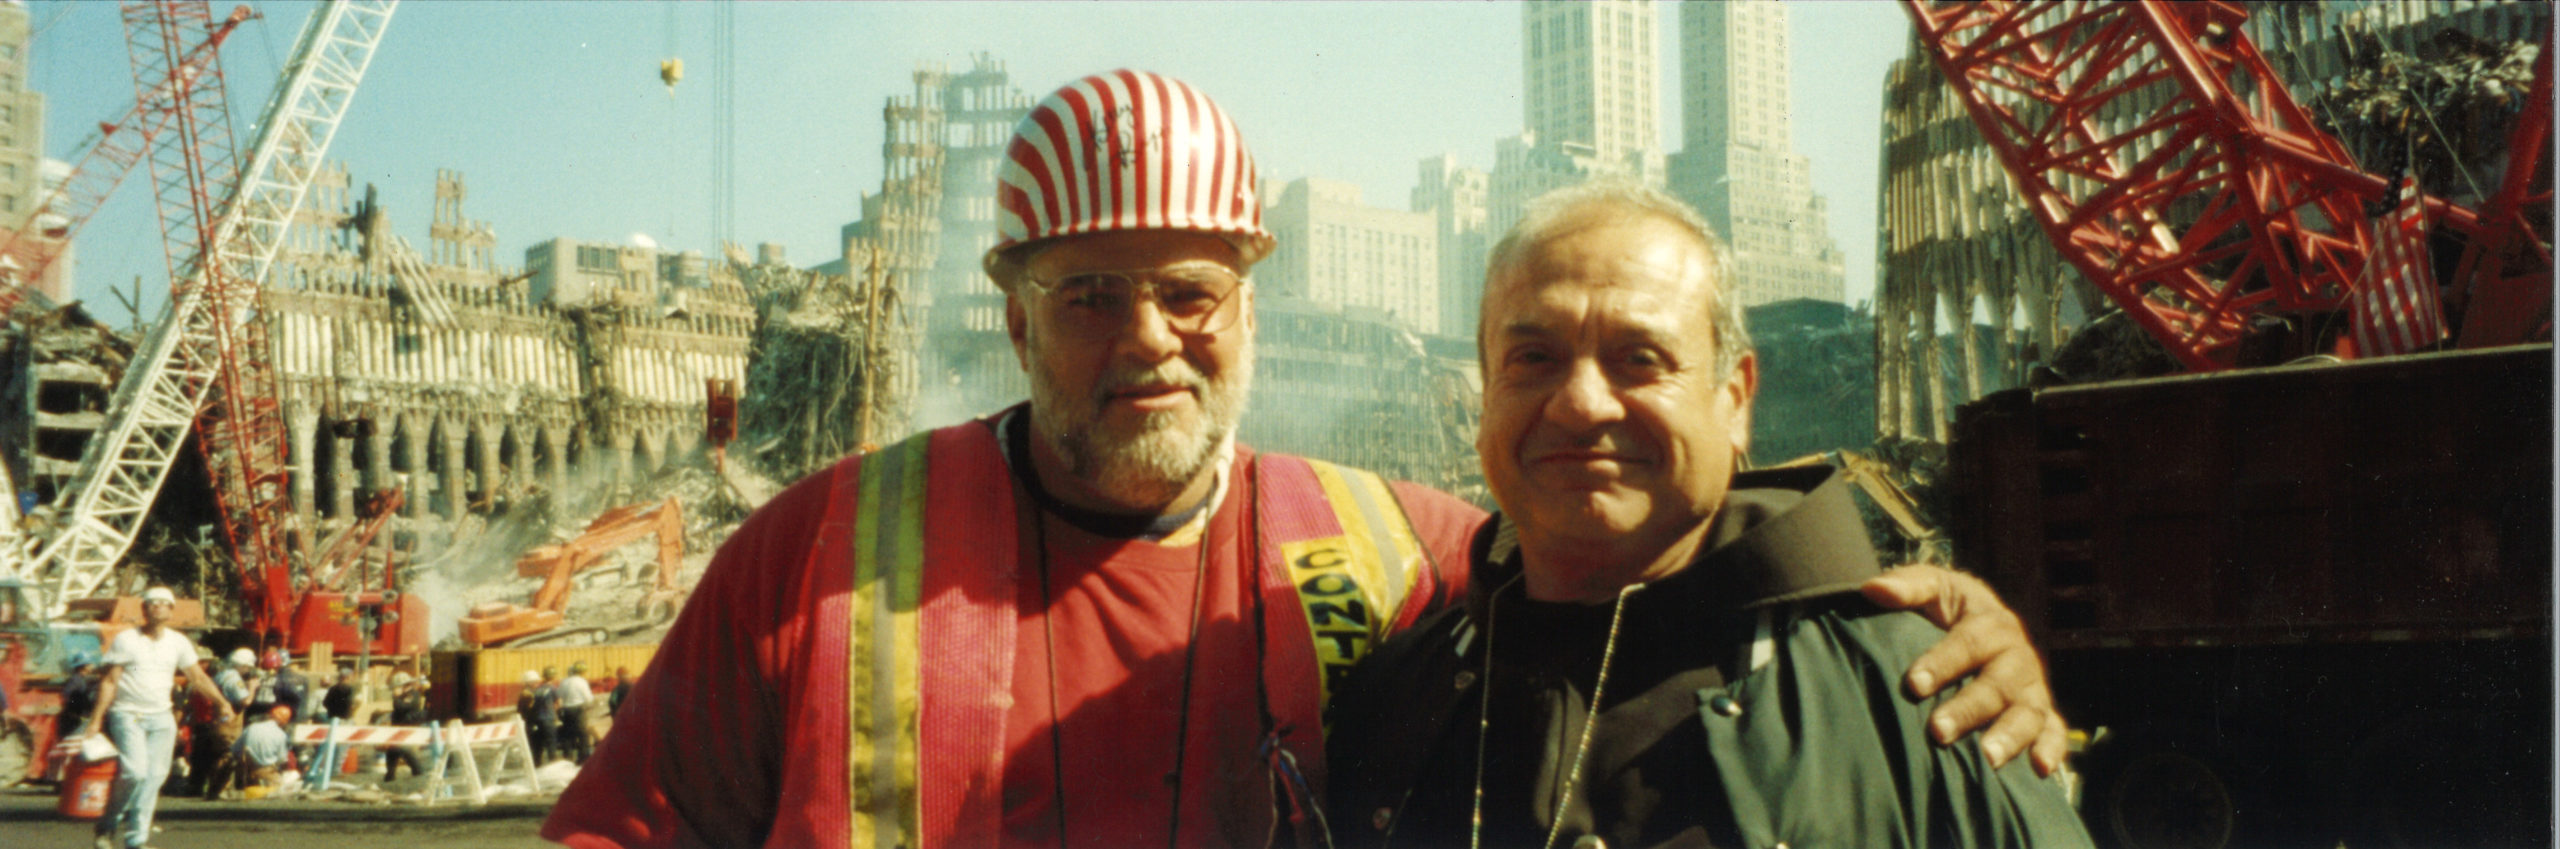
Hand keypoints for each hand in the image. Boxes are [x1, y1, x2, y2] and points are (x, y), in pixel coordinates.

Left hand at [1861, 564, 2066, 775]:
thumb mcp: (1934, 587)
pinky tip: (2040, 769)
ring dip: (2010, 735)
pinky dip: (2052, 749)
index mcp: (1992, 623)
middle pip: (1998, 684)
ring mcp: (2032, 686)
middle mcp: (2018, 656)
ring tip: (1986, 758)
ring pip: (2029, 712)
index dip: (1943, 662)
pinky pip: (2053, 730)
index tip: (1914, 684)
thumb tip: (1873, 588)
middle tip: (1938, 731)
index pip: (1969, 642)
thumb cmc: (1949, 608)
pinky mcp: (2042, 712)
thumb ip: (1908, 586)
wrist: (1981, 622)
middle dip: (1968, 708)